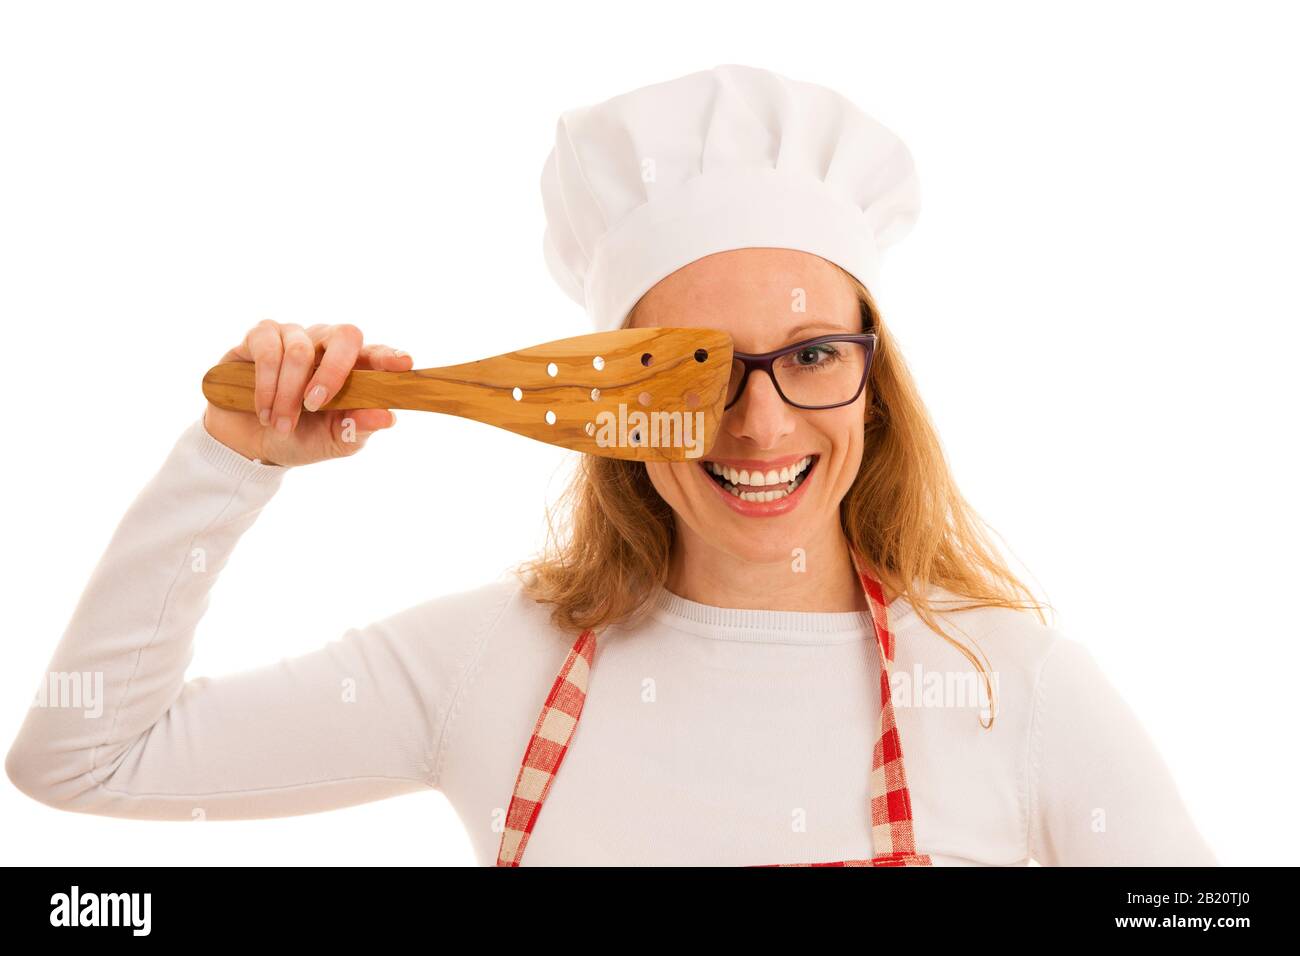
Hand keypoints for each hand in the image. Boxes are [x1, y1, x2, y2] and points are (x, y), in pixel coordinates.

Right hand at [203, 321, 411, 466]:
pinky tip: (264, 409)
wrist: (249, 444)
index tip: (403, 364)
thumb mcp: (333, 442)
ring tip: (280, 425)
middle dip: (333, 371)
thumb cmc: (299, 439)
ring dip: (288, 394)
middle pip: (345, 336)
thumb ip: (358, 429)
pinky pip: (268, 349)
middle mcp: (328, 347)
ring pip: (300, 350)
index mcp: (354, 370)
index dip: (390, 356)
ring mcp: (296, 337)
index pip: (378, 354)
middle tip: (316, 404)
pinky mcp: (261, 337)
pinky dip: (265, 384)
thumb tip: (387, 417)